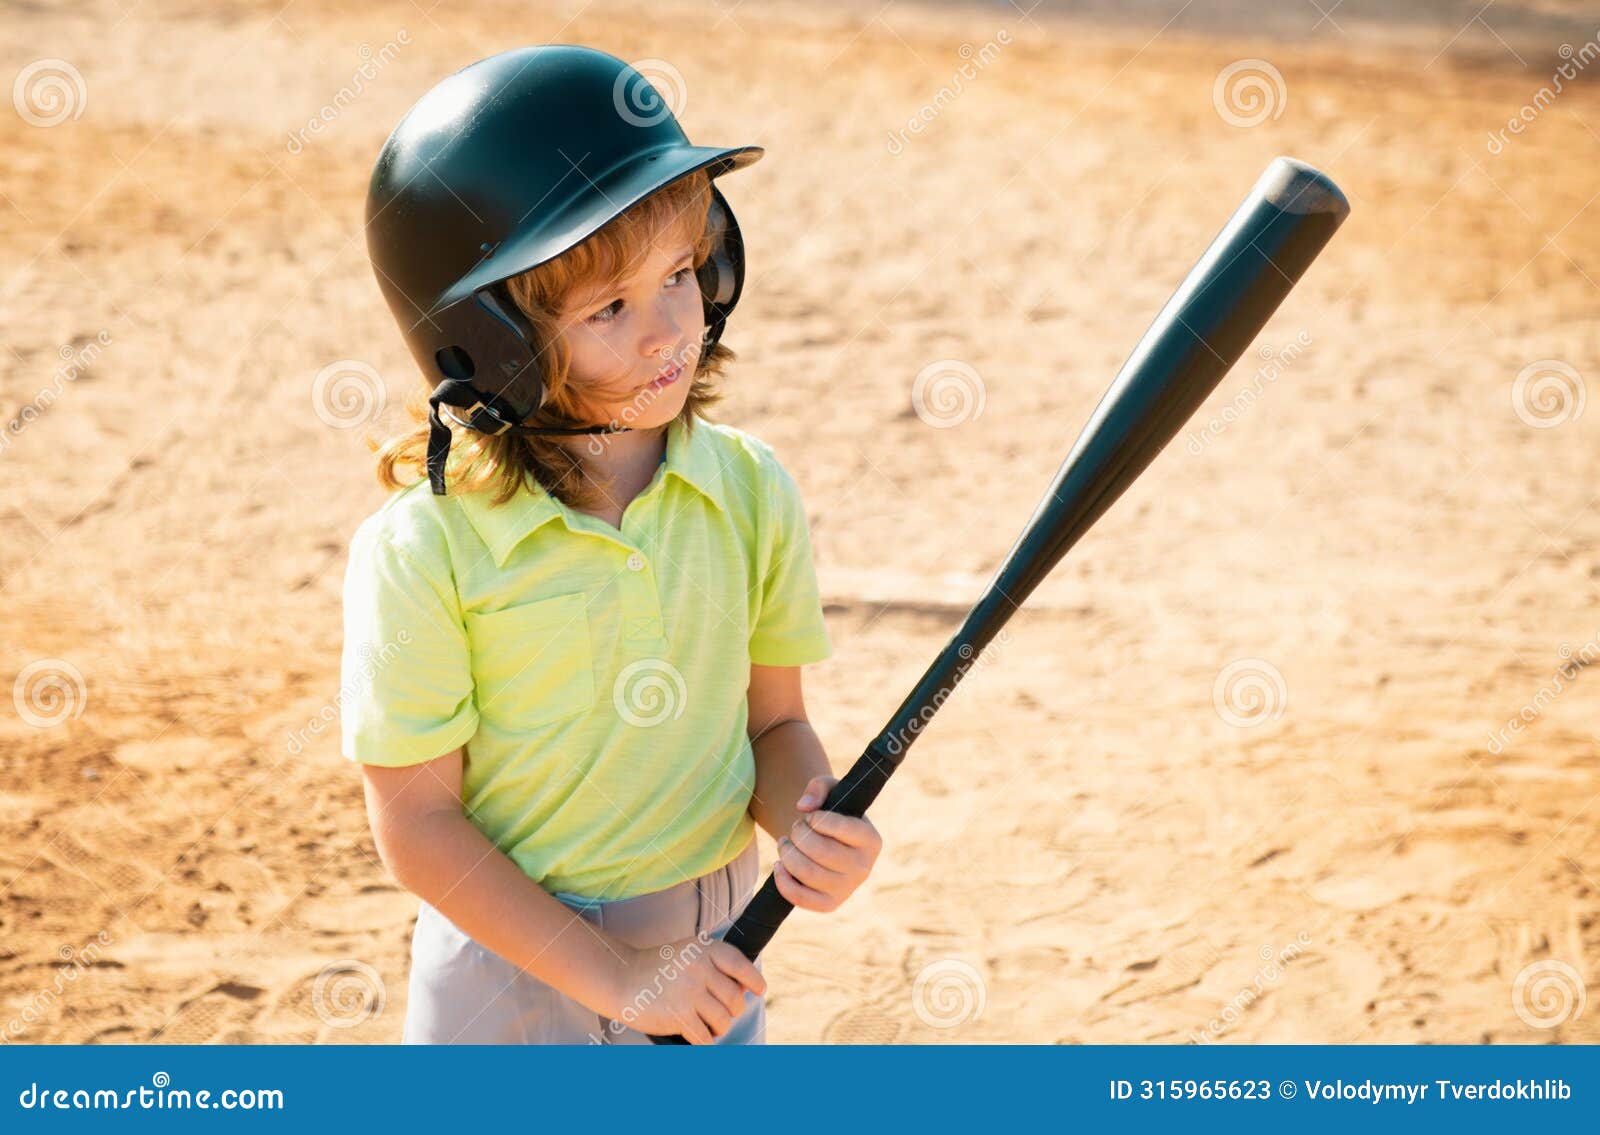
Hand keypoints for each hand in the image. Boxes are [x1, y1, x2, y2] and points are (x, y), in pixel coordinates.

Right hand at [608, 934, 765, 1043]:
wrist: (622, 978)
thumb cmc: (660, 968)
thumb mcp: (690, 954)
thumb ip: (716, 966)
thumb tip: (744, 991)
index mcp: (704, 949)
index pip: (739, 965)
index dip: (753, 980)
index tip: (759, 990)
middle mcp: (698, 968)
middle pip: (734, 1000)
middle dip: (732, 1011)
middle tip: (719, 1012)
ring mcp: (688, 992)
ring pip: (723, 1021)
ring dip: (718, 1028)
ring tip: (707, 1024)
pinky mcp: (677, 1015)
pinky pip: (705, 1038)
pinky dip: (704, 1041)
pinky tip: (698, 1036)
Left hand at [773, 775, 882, 912]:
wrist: (831, 845)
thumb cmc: (832, 814)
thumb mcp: (831, 790)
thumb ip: (819, 787)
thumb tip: (804, 807)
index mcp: (871, 840)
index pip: (841, 828)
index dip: (816, 819)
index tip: (810, 816)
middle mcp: (864, 867)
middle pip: (820, 850)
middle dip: (798, 834)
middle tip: (796, 828)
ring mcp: (847, 889)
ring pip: (807, 872)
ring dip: (787, 852)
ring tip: (785, 843)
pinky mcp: (829, 904)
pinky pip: (800, 897)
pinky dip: (782, 879)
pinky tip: (780, 864)